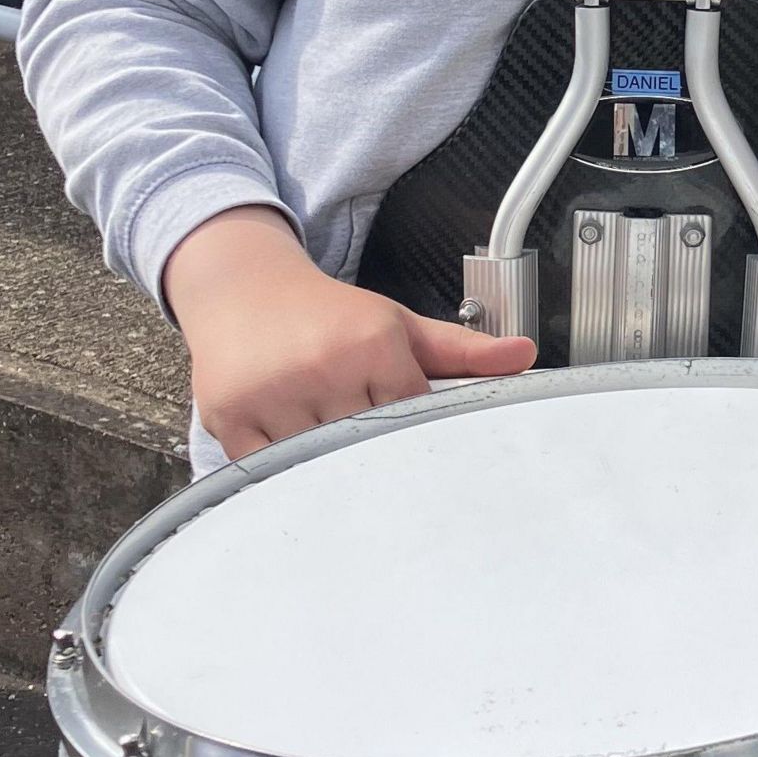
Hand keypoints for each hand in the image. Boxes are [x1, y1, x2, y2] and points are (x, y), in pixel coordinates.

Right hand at [164, 207, 534, 459]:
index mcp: (372, 340)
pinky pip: (266, 469)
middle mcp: (324, 363)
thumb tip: (525, 356)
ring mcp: (274, 392)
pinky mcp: (231, 415)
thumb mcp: (397, 322)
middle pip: (367, 445)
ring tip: (328, 450)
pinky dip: (280, 470)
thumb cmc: (327, 313)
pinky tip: (289, 452)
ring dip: (324, 465)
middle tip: (369, 456)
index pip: (412, 417)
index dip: (413, 433)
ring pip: (317, 463)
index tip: (410, 439)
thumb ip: (462, 349)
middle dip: (371, 453)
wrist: (242, 286)